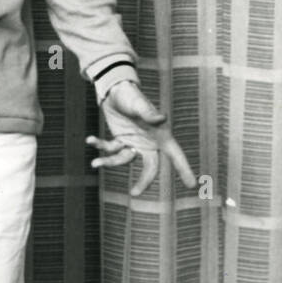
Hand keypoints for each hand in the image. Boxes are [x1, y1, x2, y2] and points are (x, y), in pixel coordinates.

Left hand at [87, 79, 196, 196]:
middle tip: (134, 193)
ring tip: (95, 163)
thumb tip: (161, 118)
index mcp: (161, 135)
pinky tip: (89, 140)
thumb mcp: (139, 103)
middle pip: (151, 168)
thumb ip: (149, 112)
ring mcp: (134, 143)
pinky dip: (99, 145)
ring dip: (109, 162)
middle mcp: (149, 143)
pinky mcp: (119, 141)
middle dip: (144, 181)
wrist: (115, 90)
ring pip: (124, 160)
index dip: (184, 169)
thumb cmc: (131, 95)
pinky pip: (110, 149)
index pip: (176, 155)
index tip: (192, 184)